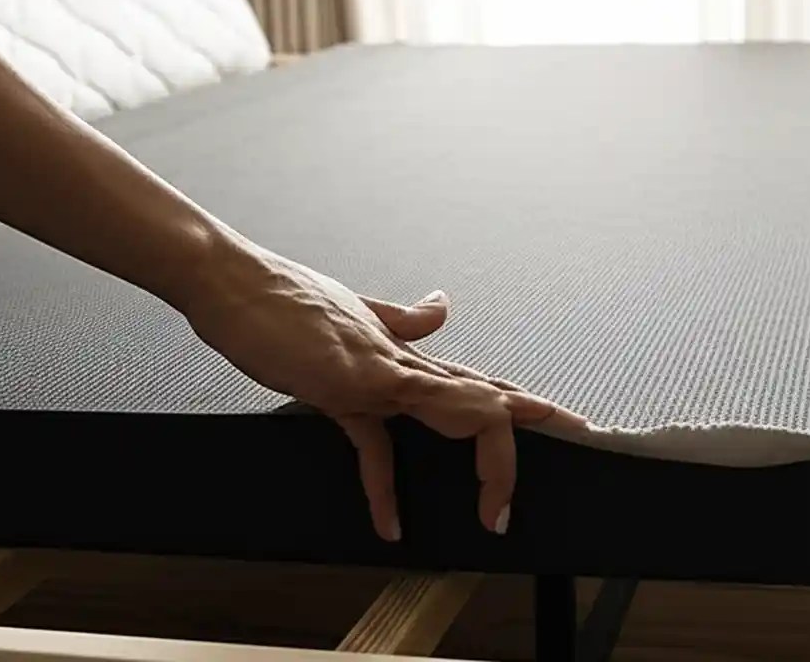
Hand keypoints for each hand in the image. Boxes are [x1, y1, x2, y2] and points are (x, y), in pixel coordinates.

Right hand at [181, 241, 587, 540]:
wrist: (232, 283)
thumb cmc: (282, 299)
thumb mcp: (356, 310)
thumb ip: (401, 319)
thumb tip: (441, 307)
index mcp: (404, 352)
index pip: (476, 380)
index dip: (520, 400)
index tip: (561, 418)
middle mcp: (402, 364)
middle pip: (483, 398)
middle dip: (534, 421)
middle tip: (578, 438)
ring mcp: (379, 375)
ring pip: (457, 412)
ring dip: (486, 461)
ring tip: (499, 510)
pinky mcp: (346, 387)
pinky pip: (377, 447)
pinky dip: (384, 490)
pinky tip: (391, 525)